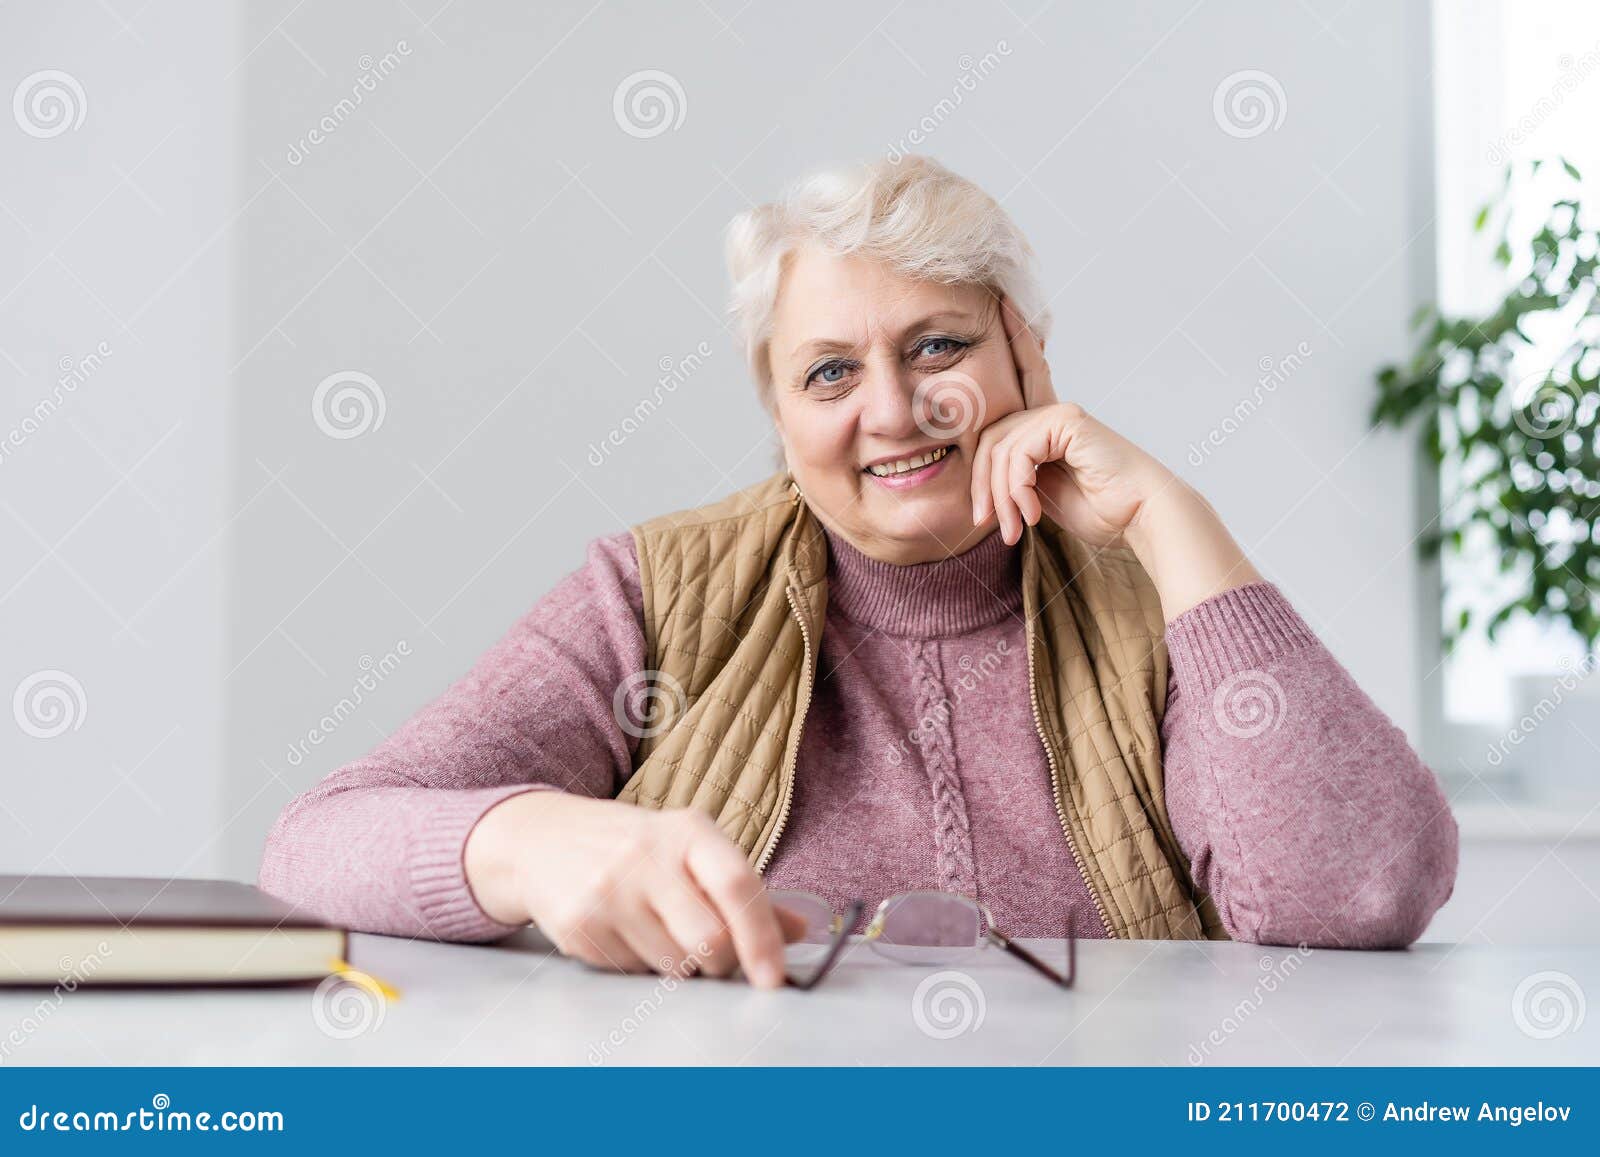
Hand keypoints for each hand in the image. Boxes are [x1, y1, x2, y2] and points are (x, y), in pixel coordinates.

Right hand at [464, 791, 804, 987]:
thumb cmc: (633, 848)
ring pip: (672, 967)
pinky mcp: (578, 925)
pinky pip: (630, 973)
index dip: (763, 937)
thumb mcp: (690, 849)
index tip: (774, 977)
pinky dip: (637, 965)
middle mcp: (647, 856)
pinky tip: (622, 932)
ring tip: (656, 930)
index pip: (738, 885)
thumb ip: (745, 890)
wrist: (541, 839)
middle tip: (710, 954)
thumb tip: (800, 930)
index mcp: (688, 831)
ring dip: (677, 966)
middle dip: (720, 963)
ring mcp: (609, 891)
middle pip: (709, 940)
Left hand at [973, 299, 1261, 617]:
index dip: (1016, 342)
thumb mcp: (1043, 492)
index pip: (1023, 380)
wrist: (1139, 518)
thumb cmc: (1100, 510)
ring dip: (1001, 494)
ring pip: (1000, 447)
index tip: (1003, 301)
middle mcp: (1054, 412)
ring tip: (1013, 526)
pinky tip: (1032, 510)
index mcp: (1050, 425)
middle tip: (985, 522)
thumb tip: (982, 473)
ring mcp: (1061, 413)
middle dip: (983, 484)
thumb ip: (1016, 473)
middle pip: (991, 435)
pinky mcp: (1068, 420)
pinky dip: (1017, 486)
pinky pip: (1018, 451)